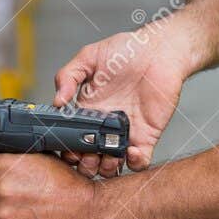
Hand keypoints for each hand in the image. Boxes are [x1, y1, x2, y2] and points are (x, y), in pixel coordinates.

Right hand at [53, 15, 200, 174]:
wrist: (161, 49)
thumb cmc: (128, 50)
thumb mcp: (90, 57)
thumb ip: (67, 75)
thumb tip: (57, 101)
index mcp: (88, 110)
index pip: (71, 138)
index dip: (66, 148)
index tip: (65, 149)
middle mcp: (105, 125)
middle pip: (88, 157)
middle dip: (83, 164)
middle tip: (84, 158)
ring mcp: (126, 132)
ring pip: (111, 164)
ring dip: (105, 168)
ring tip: (104, 158)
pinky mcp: (147, 135)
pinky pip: (140, 159)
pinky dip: (134, 163)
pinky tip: (129, 152)